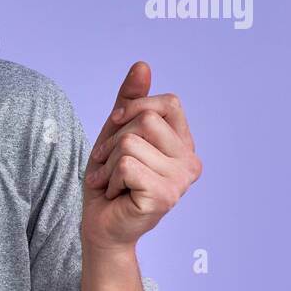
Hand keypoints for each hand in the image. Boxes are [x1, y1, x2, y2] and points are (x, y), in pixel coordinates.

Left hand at [81, 61, 201, 251]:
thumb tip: (143, 64)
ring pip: (131, 143)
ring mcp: (180, 181)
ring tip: (111, 181)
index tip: (117, 125)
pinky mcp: (164, 196)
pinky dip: (109, 178)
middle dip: (114, 139)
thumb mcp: (116, 133)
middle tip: (109, 165)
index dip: (136, 108)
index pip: (169, 103)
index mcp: (184, 145)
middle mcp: (190, 162)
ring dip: (108, 163)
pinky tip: (115, 194)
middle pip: (146, 121)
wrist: (100, 226)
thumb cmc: (108, 180)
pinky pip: (126, 165)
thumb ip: (130, 101)